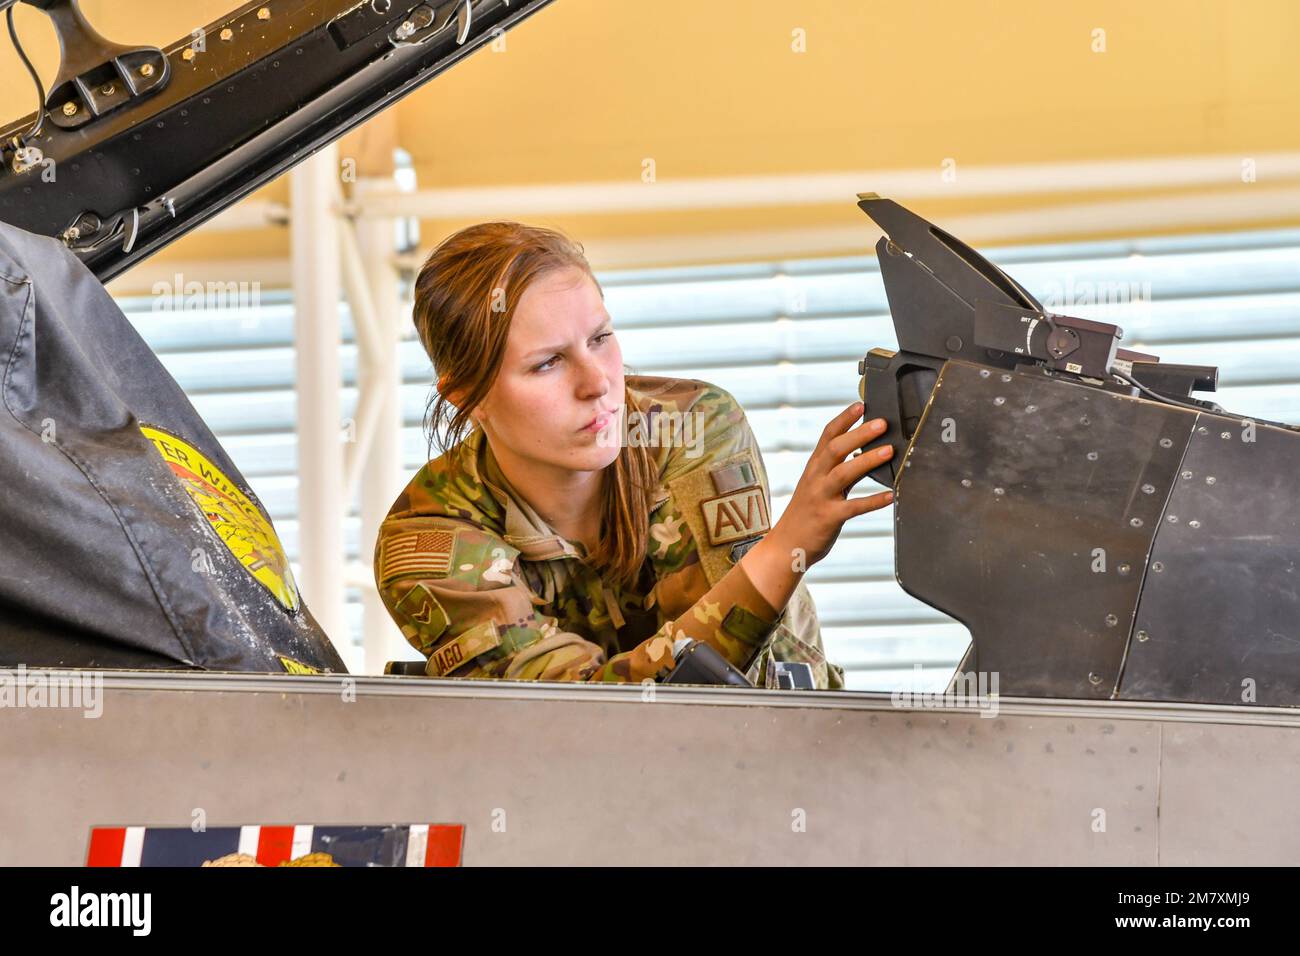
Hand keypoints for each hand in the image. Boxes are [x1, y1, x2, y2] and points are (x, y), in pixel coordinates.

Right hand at [768, 402, 894, 568]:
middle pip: (835, 449)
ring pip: (843, 473)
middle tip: (882, 423)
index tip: (861, 405)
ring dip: (867, 460)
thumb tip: (868, 453)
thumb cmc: (807, 513)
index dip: (844, 419)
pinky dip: (873, 501)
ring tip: (889, 451)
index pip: (827, 435)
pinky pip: (853, 507)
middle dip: (859, 434)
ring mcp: (821, 497)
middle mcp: (815, 478)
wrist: (786, 545)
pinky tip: (890, 496)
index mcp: (814, 467)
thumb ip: (840, 470)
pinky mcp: (829, 518)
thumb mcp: (819, 486)